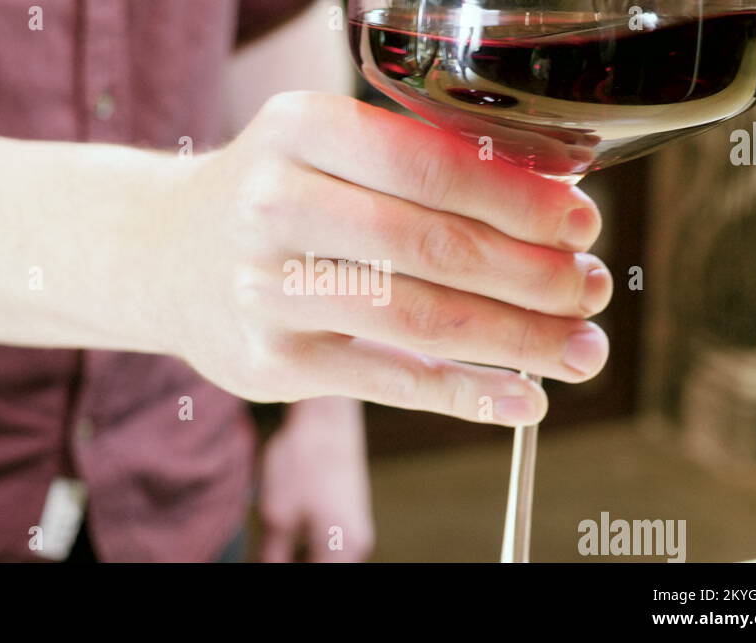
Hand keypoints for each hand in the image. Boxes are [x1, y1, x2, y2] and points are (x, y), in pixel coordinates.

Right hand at [158, 92, 611, 425]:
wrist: (164, 254)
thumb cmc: (271, 197)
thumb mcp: (325, 151)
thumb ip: (418, 168)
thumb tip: (550, 201)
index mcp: (301, 131)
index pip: (432, 167)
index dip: (520, 201)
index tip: (582, 223)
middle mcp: (276, 205)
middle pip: (436, 247)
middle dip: (534, 275)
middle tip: (592, 290)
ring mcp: (268, 289)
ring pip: (422, 319)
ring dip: (518, 339)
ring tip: (580, 348)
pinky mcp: (273, 361)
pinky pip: (390, 381)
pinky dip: (466, 394)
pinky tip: (522, 398)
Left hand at [258, 397, 372, 562]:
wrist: (326, 417)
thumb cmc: (302, 461)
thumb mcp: (276, 516)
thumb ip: (271, 557)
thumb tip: (264, 568)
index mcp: (343, 551)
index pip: (314, 575)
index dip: (282, 570)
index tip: (263, 558)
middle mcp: (357, 547)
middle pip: (320, 569)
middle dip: (289, 563)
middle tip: (263, 552)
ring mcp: (355, 533)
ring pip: (320, 560)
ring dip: (295, 558)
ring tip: (267, 547)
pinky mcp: (347, 519)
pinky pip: (324, 549)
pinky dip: (302, 550)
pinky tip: (278, 539)